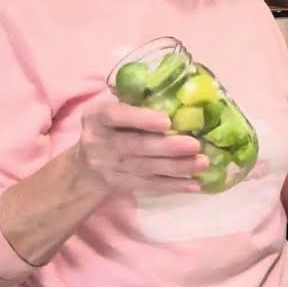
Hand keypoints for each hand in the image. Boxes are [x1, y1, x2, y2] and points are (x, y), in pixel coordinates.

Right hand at [74, 99, 205, 194]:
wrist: (85, 164)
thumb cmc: (110, 127)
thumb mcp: (112, 109)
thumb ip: (137, 103)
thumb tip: (183, 100)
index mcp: (97, 117)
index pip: (115, 116)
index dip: (141, 119)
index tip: (167, 121)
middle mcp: (99, 143)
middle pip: (134, 146)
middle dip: (167, 147)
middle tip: (195, 145)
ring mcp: (108, 167)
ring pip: (145, 168)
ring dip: (176, 167)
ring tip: (202, 162)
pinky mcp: (120, 185)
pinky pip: (149, 186)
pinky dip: (173, 186)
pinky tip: (195, 184)